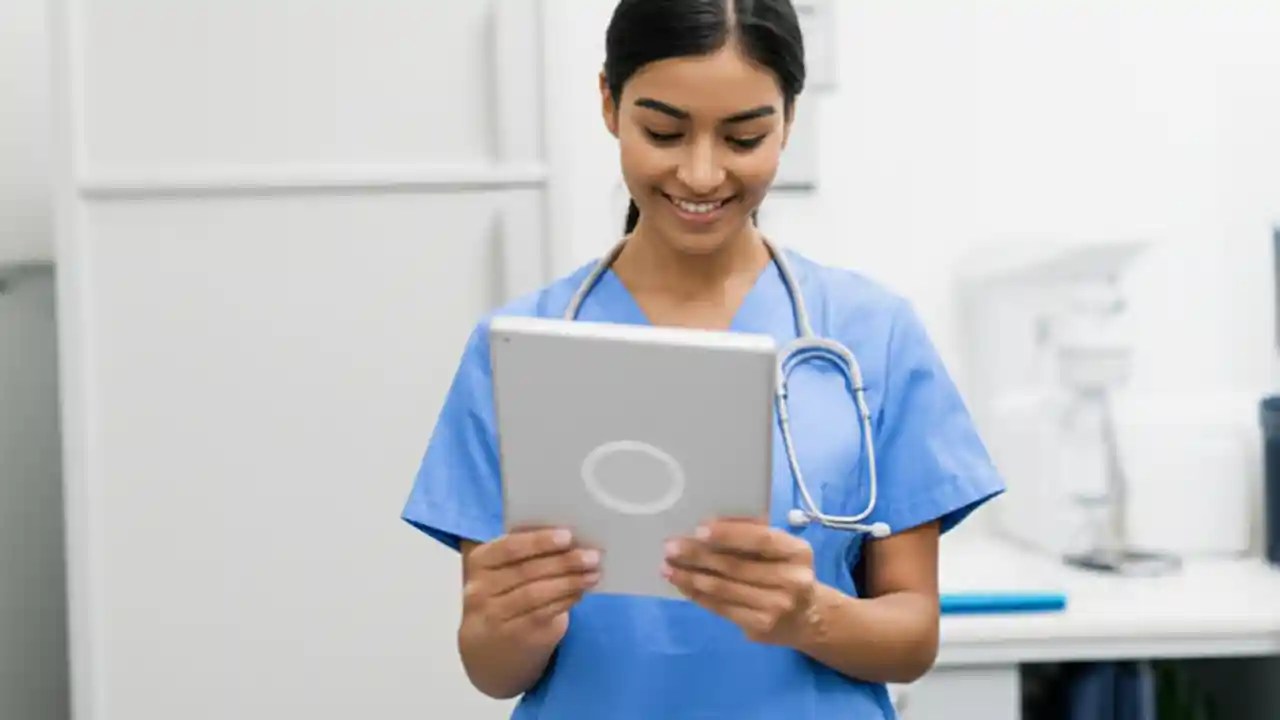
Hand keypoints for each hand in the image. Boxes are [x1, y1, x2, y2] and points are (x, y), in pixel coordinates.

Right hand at [461, 528, 600, 648]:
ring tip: (593, 573)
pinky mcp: (514, 636)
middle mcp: (480, 590)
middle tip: (592, 556)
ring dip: (570, 582)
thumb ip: (525, 554)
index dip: (538, 541)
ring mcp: (495, 616)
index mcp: (479, 562)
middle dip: (563, 562)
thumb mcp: (502, 572)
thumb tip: (570, 540)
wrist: (488, 649)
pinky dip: (566, 600)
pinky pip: (543, 614)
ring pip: (536, 593)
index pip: (508, 548)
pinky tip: (580, 592)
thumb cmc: (503, 596)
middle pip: (527, 571)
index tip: (567, 536)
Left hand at [662, 518, 817, 645]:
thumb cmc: (787, 572)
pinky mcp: (760, 626)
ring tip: (667, 566)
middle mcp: (792, 580)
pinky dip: (697, 595)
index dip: (729, 534)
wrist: (808, 618)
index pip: (761, 540)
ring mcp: (776, 606)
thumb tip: (707, 525)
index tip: (699, 529)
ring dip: (690, 576)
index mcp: (798, 552)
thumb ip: (753, 533)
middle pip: (736, 565)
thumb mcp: (782, 549)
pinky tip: (682, 584)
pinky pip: (721, 607)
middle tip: (670, 547)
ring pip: (723, 588)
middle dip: (698, 555)